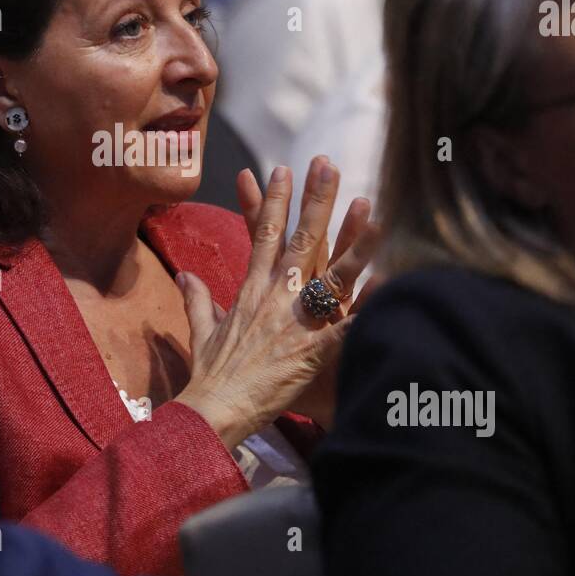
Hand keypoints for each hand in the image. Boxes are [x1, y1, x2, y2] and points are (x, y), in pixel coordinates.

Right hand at [173, 160, 375, 447]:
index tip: (282, 170)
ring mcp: (295, 322)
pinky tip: (391, 286)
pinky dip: (369, 307)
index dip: (274, 200)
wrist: (213, 410)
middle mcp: (274, 297)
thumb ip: (197, 299)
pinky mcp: (312, 352)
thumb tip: (183, 274)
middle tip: (330, 164)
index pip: (265, 235)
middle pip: (300, 239)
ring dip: (356, 244)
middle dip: (316, 200)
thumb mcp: (201, 331)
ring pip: (331, 275)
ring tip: (378, 213)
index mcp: (251, 290)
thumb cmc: (209, 376)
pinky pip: (347, 326)